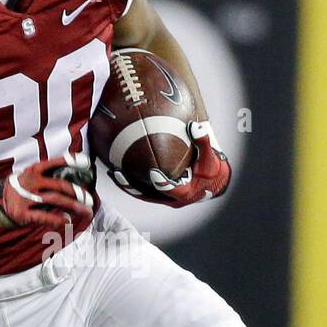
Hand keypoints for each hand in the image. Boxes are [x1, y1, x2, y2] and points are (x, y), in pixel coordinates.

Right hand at [0, 154, 94, 228]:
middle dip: (77, 193)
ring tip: (86, 212)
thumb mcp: (33, 177)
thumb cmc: (24, 189)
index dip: (69, 162)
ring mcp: (26, 197)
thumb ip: (50, 178)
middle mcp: (31, 182)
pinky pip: (43, 216)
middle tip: (90, 200)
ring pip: (54, 200)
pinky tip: (67, 221)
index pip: (54, 163)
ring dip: (73, 207)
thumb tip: (76, 184)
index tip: (85, 163)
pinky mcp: (23, 213)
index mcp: (35, 170)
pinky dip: (56, 219)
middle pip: (59, 185)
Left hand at [110, 121, 230, 207]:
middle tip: (117, 172)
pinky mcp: (160, 196)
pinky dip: (133, 181)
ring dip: (127, 185)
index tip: (152, 172)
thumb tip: (194, 126)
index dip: (161, 182)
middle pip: (147, 195)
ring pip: (142, 194)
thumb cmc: (212, 170)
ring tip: (112, 172)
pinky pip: (143, 190)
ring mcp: (164, 199)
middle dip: (131, 186)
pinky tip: (121, 168)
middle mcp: (172, 199)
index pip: (170, 189)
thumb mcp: (211, 157)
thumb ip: (202, 142)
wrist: (214, 183)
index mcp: (185, 192)